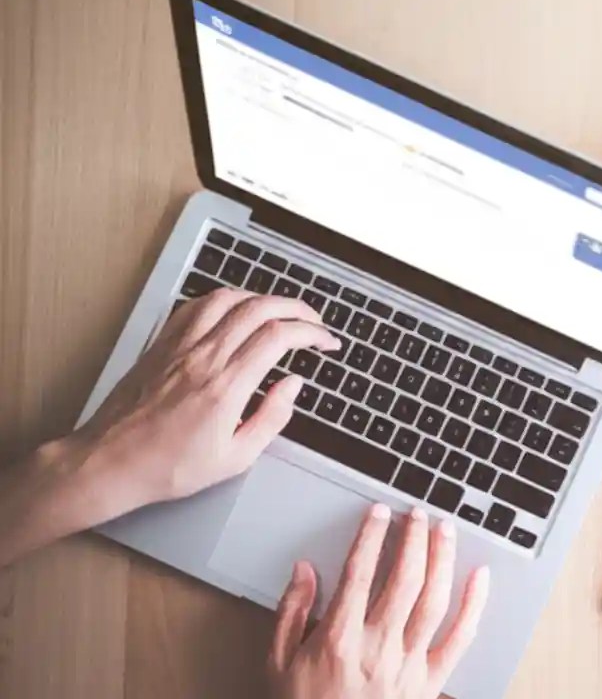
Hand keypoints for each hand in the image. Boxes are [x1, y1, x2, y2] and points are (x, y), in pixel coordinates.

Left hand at [73, 288, 339, 513]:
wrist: (110, 463)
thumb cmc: (168, 467)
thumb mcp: (235, 458)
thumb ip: (272, 417)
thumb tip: (292, 385)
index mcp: (226, 387)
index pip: (279, 337)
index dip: (312, 333)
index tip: (326, 342)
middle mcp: (203, 358)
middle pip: (259, 308)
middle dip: (296, 309)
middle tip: (313, 323)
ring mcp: (179, 346)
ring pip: (228, 298)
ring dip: (262, 298)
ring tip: (279, 312)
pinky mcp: (162, 345)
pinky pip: (197, 306)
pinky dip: (225, 300)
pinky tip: (235, 310)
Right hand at [269, 504, 489, 698]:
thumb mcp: (278, 663)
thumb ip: (290, 612)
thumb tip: (304, 569)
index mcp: (338, 640)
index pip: (358, 574)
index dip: (371, 537)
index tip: (379, 513)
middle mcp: (378, 648)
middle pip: (405, 580)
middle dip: (413, 539)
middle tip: (417, 514)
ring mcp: (408, 666)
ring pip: (435, 601)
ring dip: (443, 560)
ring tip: (445, 530)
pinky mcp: (430, 682)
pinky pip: (460, 638)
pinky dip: (474, 605)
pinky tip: (480, 576)